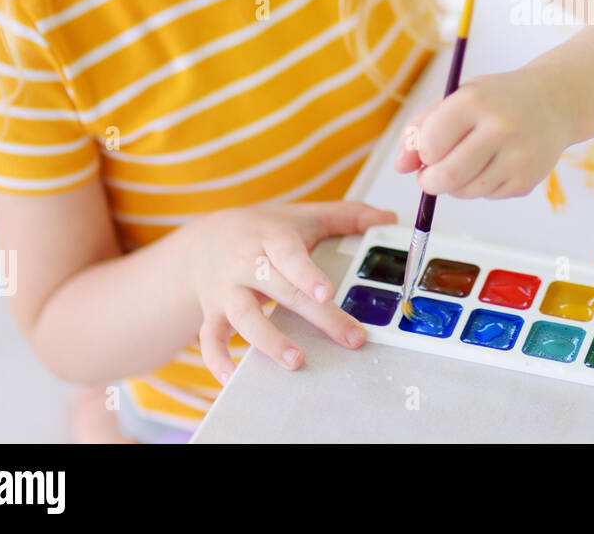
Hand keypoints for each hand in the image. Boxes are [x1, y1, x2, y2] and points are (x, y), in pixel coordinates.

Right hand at [183, 200, 396, 384]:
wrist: (204, 241)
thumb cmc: (264, 231)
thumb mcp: (304, 216)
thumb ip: (347, 215)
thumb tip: (389, 219)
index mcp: (273, 238)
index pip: (291, 255)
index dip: (308, 274)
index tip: (327, 293)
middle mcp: (248, 264)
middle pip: (282, 291)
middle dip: (317, 317)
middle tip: (349, 338)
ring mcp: (227, 290)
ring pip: (245, 317)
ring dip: (269, 341)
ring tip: (296, 361)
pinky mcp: (212, 313)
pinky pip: (210, 338)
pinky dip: (217, 359)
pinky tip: (232, 377)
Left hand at [393, 70, 571, 199]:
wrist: (554, 102)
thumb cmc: (498, 99)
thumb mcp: (458, 98)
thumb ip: (421, 128)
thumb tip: (400, 167)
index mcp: (475, 102)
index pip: (430, 145)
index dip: (423, 153)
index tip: (429, 149)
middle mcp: (500, 128)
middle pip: (448, 176)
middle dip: (430, 182)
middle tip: (430, 177)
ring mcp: (518, 157)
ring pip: (466, 191)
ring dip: (456, 185)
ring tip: (467, 163)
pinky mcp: (528, 180)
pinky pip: (488, 196)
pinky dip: (482, 187)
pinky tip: (495, 164)